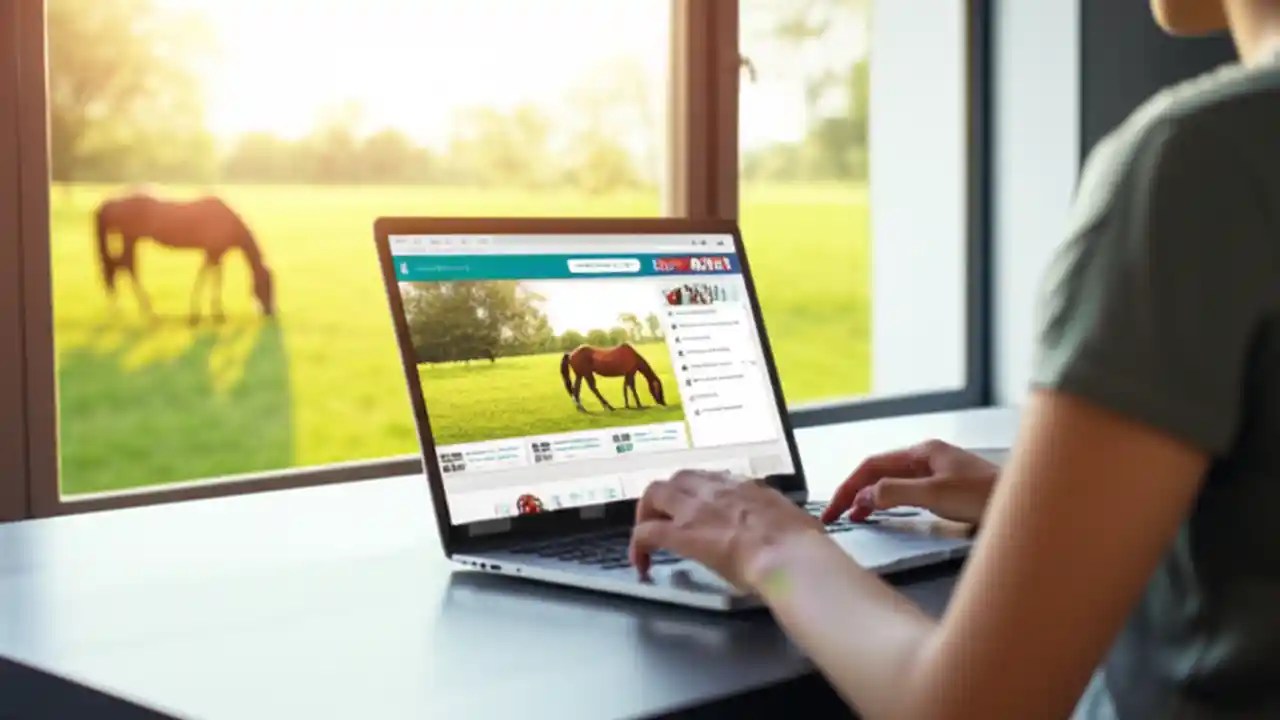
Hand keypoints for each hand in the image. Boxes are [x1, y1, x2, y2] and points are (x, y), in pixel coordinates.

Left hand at [628, 470, 824, 589]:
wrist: (788, 556)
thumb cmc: (801, 543)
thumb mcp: (794, 518)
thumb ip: (782, 517)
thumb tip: (790, 525)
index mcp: (746, 487)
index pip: (713, 480)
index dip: (700, 494)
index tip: (699, 511)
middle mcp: (717, 490)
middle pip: (679, 479)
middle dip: (667, 497)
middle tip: (665, 520)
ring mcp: (696, 509)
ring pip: (655, 494)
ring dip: (648, 512)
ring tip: (647, 538)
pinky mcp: (681, 533)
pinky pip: (646, 532)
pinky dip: (638, 545)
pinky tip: (640, 563)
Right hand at [822, 440, 998, 524]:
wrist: (1024, 505)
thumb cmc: (983, 495)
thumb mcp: (935, 494)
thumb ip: (896, 492)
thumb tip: (863, 495)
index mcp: (922, 451)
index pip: (872, 465)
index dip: (849, 487)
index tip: (834, 509)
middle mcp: (927, 457)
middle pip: (879, 471)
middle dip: (855, 491)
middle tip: (837, 515)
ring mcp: (936, 472)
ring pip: (892, 481)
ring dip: (870, 497)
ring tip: (855, 517)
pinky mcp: (945, 489)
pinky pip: (905, 491)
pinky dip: (888, 501)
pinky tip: (884, 512)